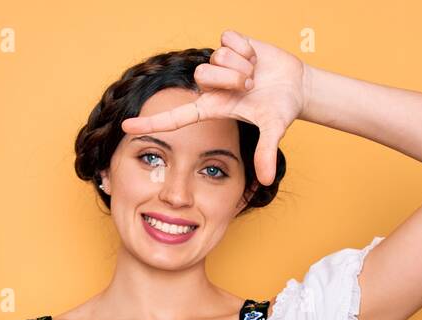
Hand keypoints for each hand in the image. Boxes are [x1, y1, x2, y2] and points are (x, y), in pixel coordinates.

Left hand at [120, 30, 307, 185]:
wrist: (296, 84)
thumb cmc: (279, 108)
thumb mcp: (274, 130)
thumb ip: (266, 152)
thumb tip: (266, 180)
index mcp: (212, 108)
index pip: (176, 117)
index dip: (151, 122)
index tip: (126, 127)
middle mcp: (210, 86)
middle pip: (201, 75)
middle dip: (230, 79)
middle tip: (250, 87)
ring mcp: (218, 64)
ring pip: (216, 56)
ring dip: (241, 65)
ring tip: (254, 74)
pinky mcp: (228, 43)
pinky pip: (229, 38)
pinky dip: (246, 47)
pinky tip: (254, 57)